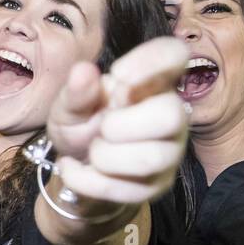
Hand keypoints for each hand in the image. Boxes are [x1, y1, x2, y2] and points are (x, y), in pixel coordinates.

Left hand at [46, 37, 189, 205]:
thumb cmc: (81, 125)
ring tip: (93, 149)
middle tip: (103, 126)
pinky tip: (77, 170)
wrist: (78, 167)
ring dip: (105, 155)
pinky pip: (128, 189)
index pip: (175, 55)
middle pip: (172, 115)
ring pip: (153, 158)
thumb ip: (76, 92)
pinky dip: (88, 181)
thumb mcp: (68, 106)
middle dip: (121, 124)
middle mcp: (171, 114)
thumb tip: (83, 71)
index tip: (118, 75)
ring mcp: (169, 152)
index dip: (151, 61)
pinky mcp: (157, 185)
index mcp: (151, 83)